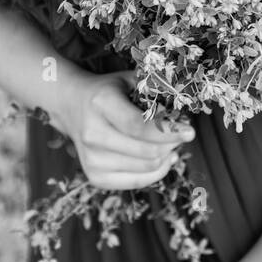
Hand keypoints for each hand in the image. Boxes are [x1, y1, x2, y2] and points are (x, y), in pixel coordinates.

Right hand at [67, 69, 194, 189]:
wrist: (71, 105)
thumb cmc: (108, 91)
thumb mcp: (130, 80)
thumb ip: (157, 92)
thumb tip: (184, 118)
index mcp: (101, 103)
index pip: (139, 127)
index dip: (169, 132)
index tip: (189, 131)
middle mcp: (92, 134)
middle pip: (147, 151)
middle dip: (172, 143)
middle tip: (179, 133)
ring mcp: (91, 159)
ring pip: (147, 168)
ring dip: (166, 155)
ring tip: (168, 142)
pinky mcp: (94, 176)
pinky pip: (138, 181)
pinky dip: (156, 171)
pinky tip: (162, 157)